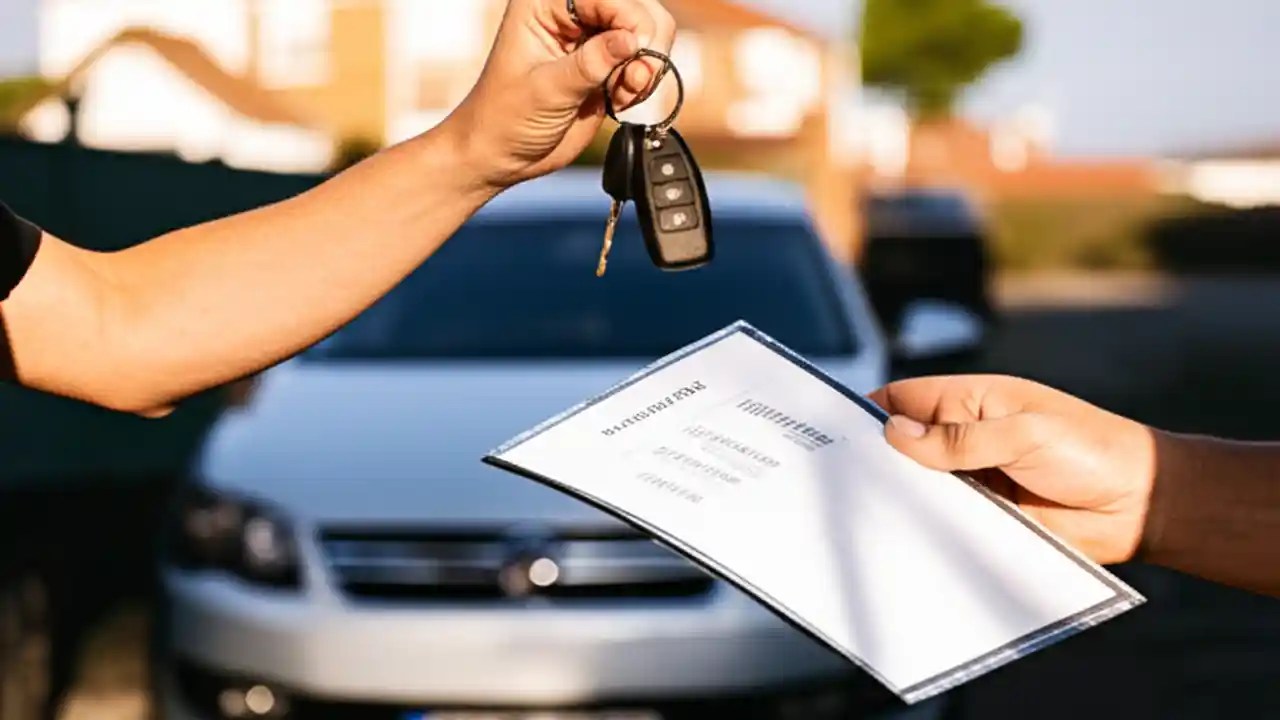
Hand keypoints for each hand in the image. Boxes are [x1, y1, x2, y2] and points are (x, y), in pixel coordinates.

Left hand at [444, 0, 676, 190]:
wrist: (503, 154)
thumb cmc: (504, 118)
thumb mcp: (545, 91)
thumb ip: (589, 64)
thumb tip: (630, 41)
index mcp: (545, 4)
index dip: (629, 19)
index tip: (635, 52)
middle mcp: (573, 14)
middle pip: (637, 7)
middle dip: (645, 42)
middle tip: (634, 78)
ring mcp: (594, 40)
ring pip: (649, 31)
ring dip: (648, 65)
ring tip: (623, 93)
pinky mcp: (608, 66)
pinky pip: (646, 61)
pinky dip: (644, 82)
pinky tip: (617, 101)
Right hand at [868, 375, 1159, 564]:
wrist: (1141, 505)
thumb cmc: (1092, 450)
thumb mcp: (1024, 433)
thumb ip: (959, 437)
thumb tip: (896, 432)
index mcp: (972, 400)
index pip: (904, 398)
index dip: (869, 412)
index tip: (831, 433)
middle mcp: (965, 438)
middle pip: (903, 445)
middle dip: (876, 459)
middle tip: (840, 482)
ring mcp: (973, 479)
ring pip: (920, 487)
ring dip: (902, 498)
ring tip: (866, 515)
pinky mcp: (985, 518)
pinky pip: (945, 522)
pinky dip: (927, 528)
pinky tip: (907, 539)